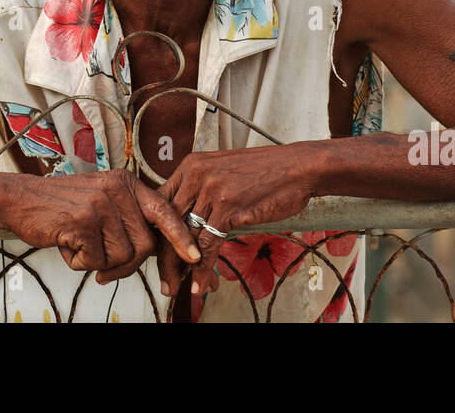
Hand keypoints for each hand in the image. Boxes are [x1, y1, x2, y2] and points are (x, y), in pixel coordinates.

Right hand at [3, 168, 200, 283]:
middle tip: (101, 264)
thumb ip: (127, 219)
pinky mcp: (83, 221)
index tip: (194, 257)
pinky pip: (96, 261)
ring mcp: (101, 204)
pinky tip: (68, 244)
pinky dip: (81, 263)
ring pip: (122, 257)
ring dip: (99, 262)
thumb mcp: (102, 201)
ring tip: (79, 244)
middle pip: (145, 245)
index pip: (164, 211)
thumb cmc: (62, 206)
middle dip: (126, 264)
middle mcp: (118, 189)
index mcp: (128, 183)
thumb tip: (150, 251)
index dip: (180, 237)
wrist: (21, 199)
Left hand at [155, 145, 315, 296]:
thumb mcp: (222, 171)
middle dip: (164, 258)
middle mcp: (196, 175)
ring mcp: (212, 191)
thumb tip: (186, 221)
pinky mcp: (229, 208)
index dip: (157, 233)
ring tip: (181, 288)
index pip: (160, 203)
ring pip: (186, 238)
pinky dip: (203, 269)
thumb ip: (200, 190)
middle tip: (166, 281)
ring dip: (183, 269)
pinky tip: (200, 284)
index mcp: (190, 165)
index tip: (158, 255)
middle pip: (168, 224)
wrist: (297, 167)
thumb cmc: (264, 173)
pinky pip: (209, 246)